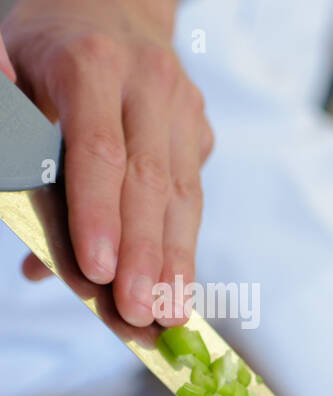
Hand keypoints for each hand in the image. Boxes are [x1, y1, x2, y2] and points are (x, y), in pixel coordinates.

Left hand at [1, 0, 212, 325]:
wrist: (112, 1)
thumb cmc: (46, 46)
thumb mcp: (7, 64)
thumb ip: (8, 128)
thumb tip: (21, 229)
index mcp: (94, 64)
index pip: (101, 152)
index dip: (100, 216)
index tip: (97, 271)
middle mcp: (151, 86)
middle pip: (152, 184)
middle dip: (147, 256)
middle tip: (140, 312)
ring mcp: (184, 110)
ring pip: (184, 196)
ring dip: (177, 261)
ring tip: (171, 314)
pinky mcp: (200, 133)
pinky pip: (191, 196)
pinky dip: (182, 245)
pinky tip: (176, 288)